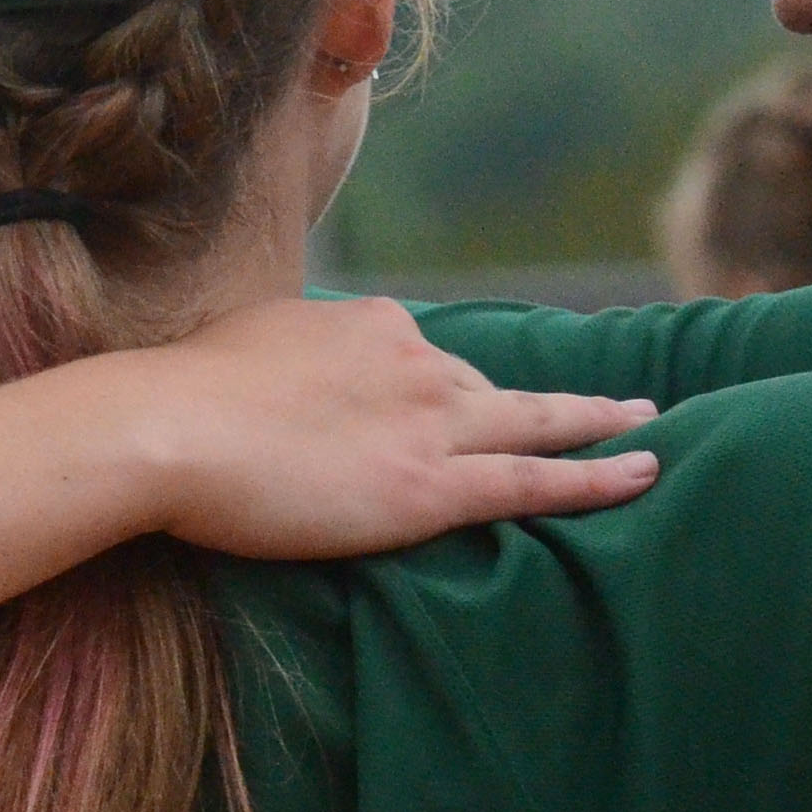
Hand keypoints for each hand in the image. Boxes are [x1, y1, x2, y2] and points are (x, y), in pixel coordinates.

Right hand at [117, 300, 657, 558]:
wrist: (166, 429)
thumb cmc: (183, 397)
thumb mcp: (251, 347)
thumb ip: (292, 357)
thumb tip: (289, 372)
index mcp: (372, 326)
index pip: (425, 363)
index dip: (443, 394)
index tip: (455, 412)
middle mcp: (415, 360)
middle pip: (491, 388)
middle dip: (547, 401)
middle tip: (614, 404)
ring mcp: (430, 421)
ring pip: (536, 421)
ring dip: (596, 422)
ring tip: (644, 429)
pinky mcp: (431, 485)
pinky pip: (535, 479)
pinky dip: (597, 474)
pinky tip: (644, 470)